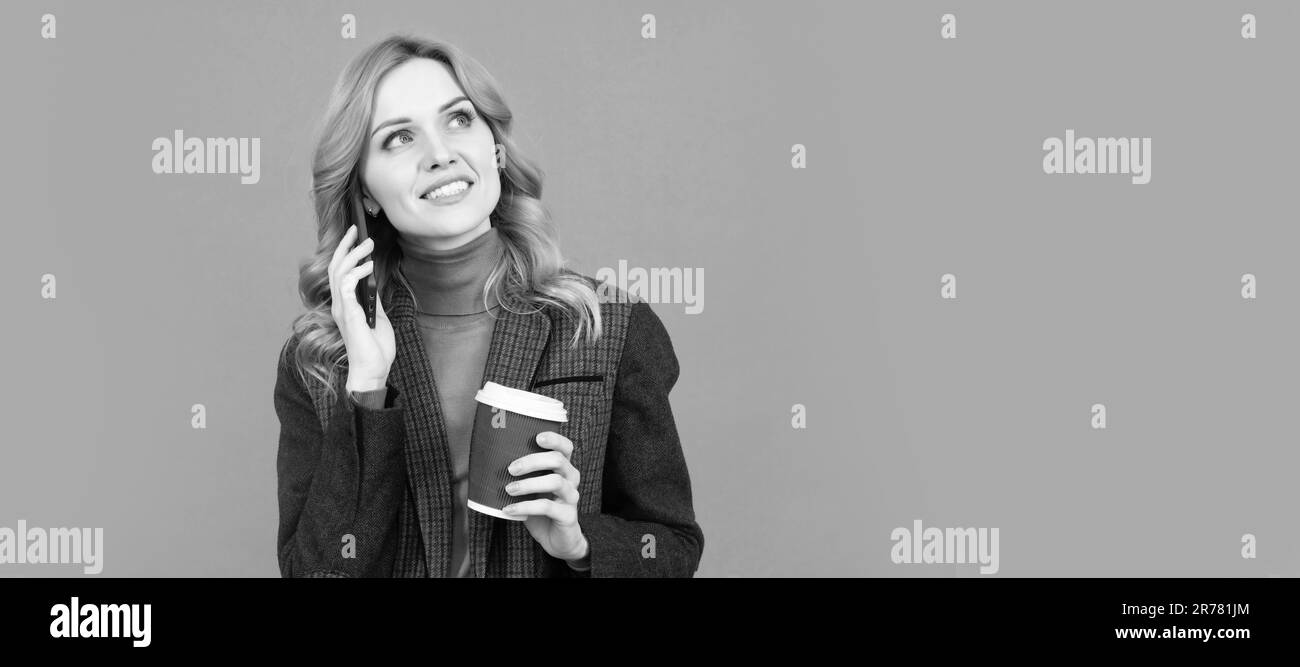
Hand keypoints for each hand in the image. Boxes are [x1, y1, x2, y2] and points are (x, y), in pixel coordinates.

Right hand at [329, 224, 394, 388]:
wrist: (374, 371)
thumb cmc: (376, 349)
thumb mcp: (378, 318)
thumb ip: (372, 300)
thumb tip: (372, 282)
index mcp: (345, 305)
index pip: (340, 273)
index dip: (345, 254)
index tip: (355, 238)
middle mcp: (339, 305)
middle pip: (335, 267)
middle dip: (345, 246)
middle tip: (357, 230)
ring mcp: (341, 309)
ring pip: (339, 272)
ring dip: (353, 255)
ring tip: (367, 243)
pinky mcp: (348, 314)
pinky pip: (346, 285)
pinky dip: (357, 272)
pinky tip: (370, 267)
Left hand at [502, 431, 587, 561]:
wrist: (557, 539)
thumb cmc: (540, 508)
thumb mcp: (533, 488)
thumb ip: (522, 474)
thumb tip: (489, 460)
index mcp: (564, 468)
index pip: (565, 447)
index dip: (554, 439)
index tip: (537, 437)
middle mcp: (571, 479)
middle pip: (558, 460)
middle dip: (532, 461)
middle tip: (511, 469)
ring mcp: (571, 497)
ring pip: (554, 482)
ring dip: (528, 484)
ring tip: (508, 489)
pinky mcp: (568, 515)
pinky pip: (547, 507)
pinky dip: (525, 507)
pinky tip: (509, 509)